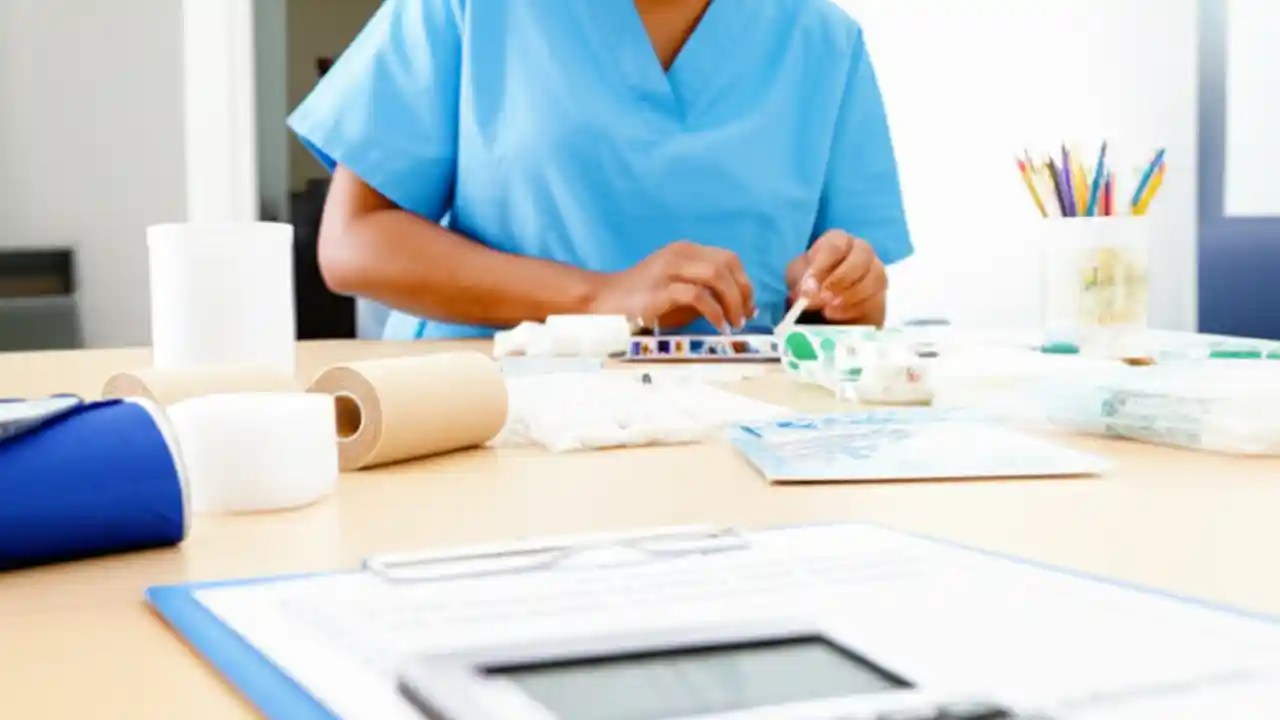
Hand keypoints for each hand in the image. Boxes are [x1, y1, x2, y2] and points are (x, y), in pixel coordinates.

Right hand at [589, 241, 754, 332]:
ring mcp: (670, 269)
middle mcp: (680, 254)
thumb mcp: (679, 293)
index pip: (728, 258)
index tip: (748, 306)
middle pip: (727, 264)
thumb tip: (741, 308)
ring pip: (716, 274)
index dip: (744, 282)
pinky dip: (714, 311)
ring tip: (732, 323)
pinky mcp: (661, 289)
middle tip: (743, 318)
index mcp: (686, 251)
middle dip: (742, 293)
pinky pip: (697, 295)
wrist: (603, 301)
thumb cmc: (642, 301)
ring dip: (731, 301)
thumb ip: (707, 295)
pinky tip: (717, 325)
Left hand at [786, 230, 886, 324]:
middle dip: (841, 277)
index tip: (809, 284)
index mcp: (838, 241)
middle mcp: (861, 252)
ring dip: (850, 294)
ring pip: (875, 276)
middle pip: (863, 254)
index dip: (823, 262)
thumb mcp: (798, 280)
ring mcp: (875, 273)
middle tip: (822, 297)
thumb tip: (808, 293)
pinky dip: (854, 309)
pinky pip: (875, 300)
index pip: (837, 241)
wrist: (822, 315)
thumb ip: (802, 282)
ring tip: (827, 309)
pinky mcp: (879, 298)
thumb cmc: (810, 287)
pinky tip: (836, 315)